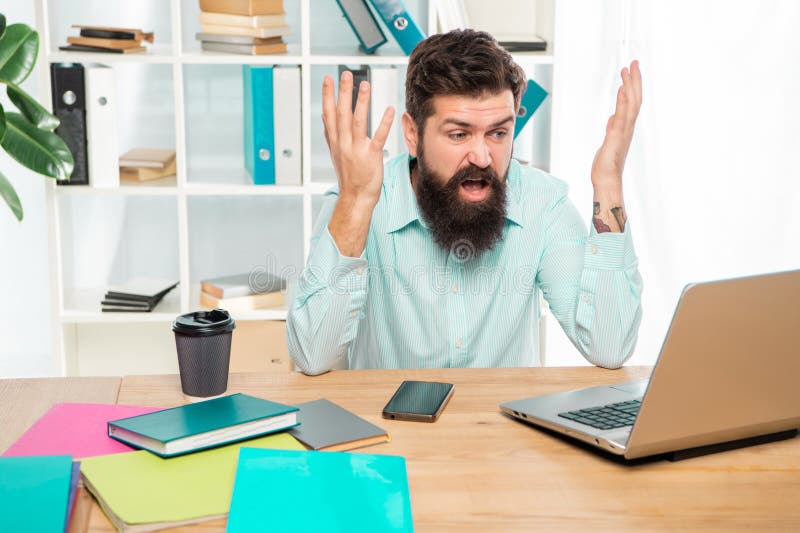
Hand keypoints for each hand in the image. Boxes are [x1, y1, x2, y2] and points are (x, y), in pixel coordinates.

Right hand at [322, 71, 394, 206]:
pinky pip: (378, 137)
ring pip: (358, 122)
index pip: (329, 114)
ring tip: (365, 84)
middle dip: (343, 92)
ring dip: (361, 102)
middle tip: (346, 74)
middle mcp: (344, 144)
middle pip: (342, 114)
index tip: (328, 78)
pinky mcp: (371, 157)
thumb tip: (324, 117)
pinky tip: (389, 110)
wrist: (356, 198)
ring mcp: (357, 150)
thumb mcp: (336, 154)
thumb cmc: (349, 177)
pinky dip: (384, 123)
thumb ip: (331, 134)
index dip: (328, 95)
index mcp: (336, 142)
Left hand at [591, 60, 641, 189]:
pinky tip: (623, 90)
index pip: (632, 102)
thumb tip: (613, 119)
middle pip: (635, 99)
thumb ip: (612, 129)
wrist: (606, 180)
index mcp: (625, 127)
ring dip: (630, 86)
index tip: (630, 71)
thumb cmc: (606, 164)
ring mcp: (624, 131)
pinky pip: (622, 116)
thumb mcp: (608, 142)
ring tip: (628, 70)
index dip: (632, 86)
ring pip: (631, 104)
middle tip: (634, 62)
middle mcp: (628, 127)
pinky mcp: (616, 136)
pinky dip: (624, 102)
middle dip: (635, 80)